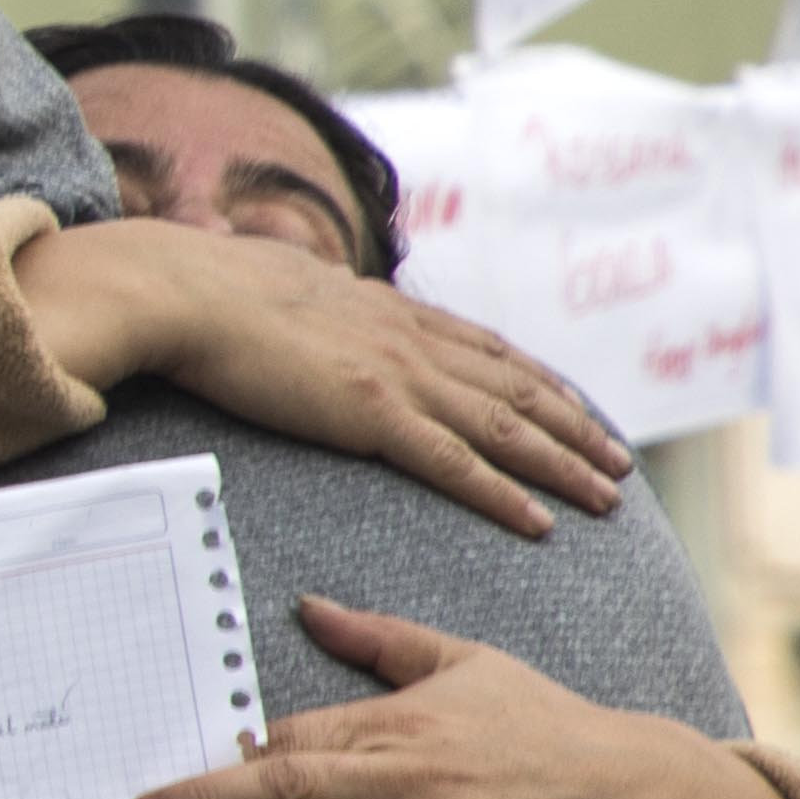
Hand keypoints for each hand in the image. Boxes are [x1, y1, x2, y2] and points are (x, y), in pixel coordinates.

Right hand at [16, 219, 627, 538]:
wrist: (182, 291)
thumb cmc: (206, 287)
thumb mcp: (274, 277)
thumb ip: (303, 288)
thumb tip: (292, 278)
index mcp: (385, 308)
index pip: (481, 347)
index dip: (534, 377)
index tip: (569, 401)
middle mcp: (408, 338)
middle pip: (514, 387)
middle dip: (573, 425)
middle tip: (617, 460)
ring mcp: (397, 374)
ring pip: (506, 427)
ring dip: (563, 462)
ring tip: (606, 494)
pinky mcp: (373, 413)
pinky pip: (457, 464)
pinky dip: (505, 494)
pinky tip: (541, 522)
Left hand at [121, 600, 799, 798]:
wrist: (640, 787)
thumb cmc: (544, 721)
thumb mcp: (464, 660)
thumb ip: (379, 639)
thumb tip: (306, 607)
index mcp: (397, 725)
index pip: (293, 739)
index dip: (232, 758)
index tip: (172, 783)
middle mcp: (408, 784)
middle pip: (291, 791)